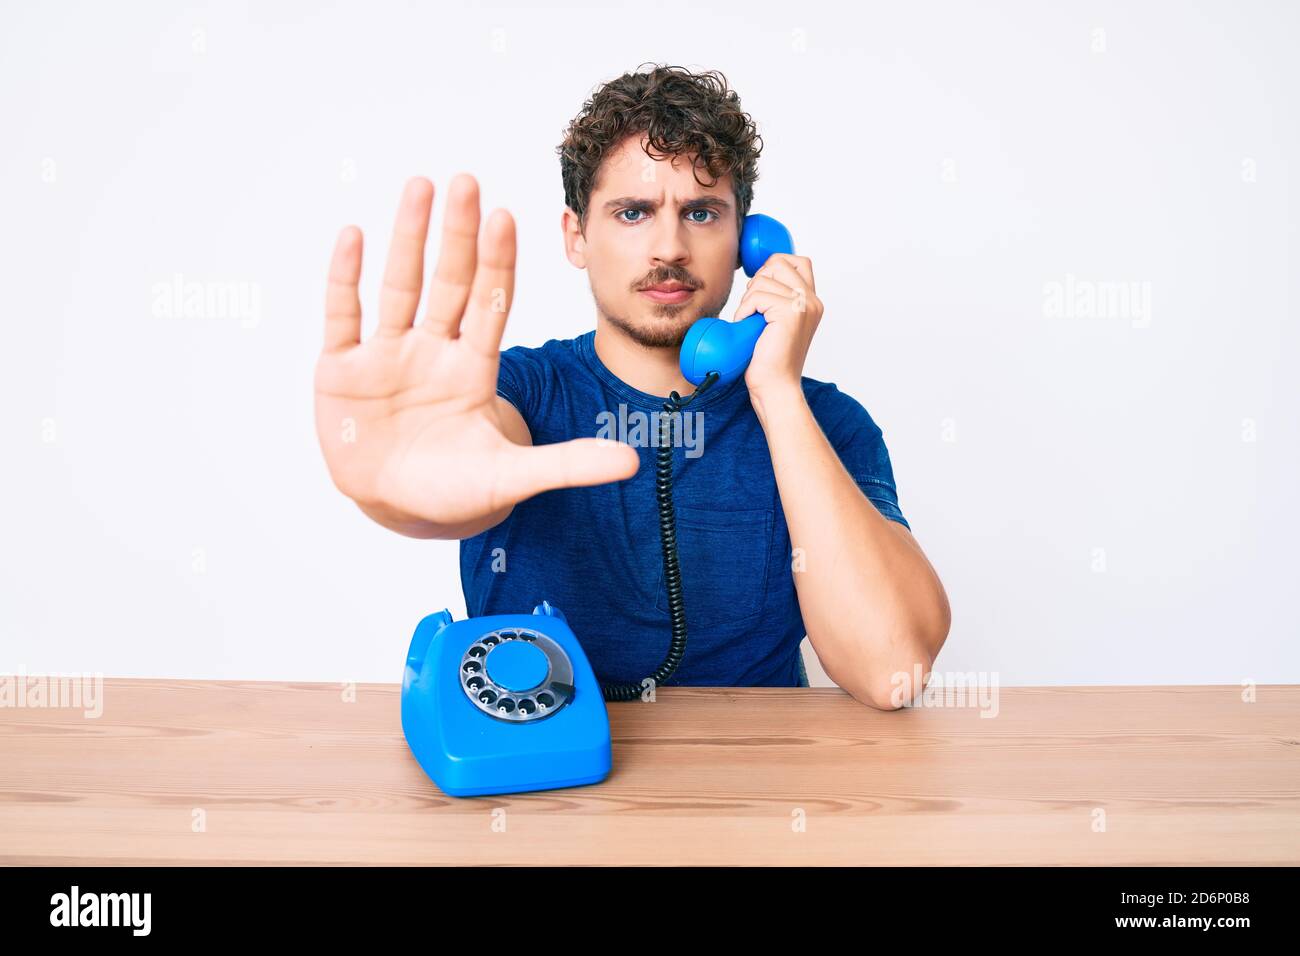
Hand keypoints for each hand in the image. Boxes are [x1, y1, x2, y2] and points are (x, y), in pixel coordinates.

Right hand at [314, 175, 638, 536]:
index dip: (497, 263)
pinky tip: (353, 235)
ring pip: (398, 287)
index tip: (506, 216)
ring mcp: (386, 356)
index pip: (490, 304)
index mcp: (473, 368)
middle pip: (447, 283)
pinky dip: (345, 278)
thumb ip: (569, 464)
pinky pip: (344, 316)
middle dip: (456, 234)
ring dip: (407, 238)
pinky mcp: (341, 371)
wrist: (397, 508)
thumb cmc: (456, 489)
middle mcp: (432, 350)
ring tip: (419, 186)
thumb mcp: (512, 477)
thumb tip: (632, 463)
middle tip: (466, 181)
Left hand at [733, 253, 822, 400]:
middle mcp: (812, 301)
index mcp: (812, 302)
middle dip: (758, 279)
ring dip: (748, 299)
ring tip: (749, 320)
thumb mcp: (777, 322)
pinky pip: (757, 296)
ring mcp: (803, 305)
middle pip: (779, 262)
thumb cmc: (771, 360)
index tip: (760, 289)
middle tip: (753, 306)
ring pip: (763, 279)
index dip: (774, 267)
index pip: (797, 261)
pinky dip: (744, 309)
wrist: (775, 387)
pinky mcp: (790, 313)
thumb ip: (778, 299)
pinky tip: (745, 325)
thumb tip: (759, 275)